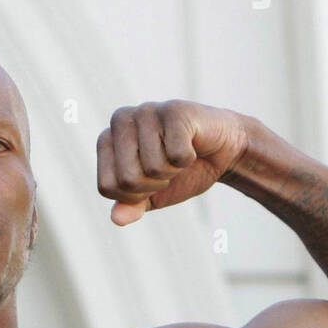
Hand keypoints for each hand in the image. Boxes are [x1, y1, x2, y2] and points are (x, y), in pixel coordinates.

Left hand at [97, 100, 248, 224]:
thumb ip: (131, 206)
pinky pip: (176, 155)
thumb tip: (117, 218)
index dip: (133, 196)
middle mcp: (120, 120)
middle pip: (127, 180)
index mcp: (106, 140)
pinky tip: (191, 145)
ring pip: (152, 168)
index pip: (107, 187)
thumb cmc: (181, 172)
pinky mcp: (174, 110)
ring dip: (172, 171)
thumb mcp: (151, 196)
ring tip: (178, 155)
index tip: (149, 182)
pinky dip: (188, 159)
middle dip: (153, 185)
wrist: (221, 152)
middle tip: (167, 168)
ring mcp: (146, 111)